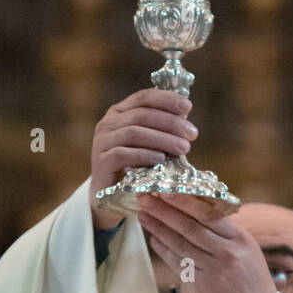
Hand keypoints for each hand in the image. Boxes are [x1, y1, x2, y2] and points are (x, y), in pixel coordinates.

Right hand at [90, 90, 197, 228]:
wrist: (110, 195)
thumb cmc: (134, 167)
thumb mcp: (149, 144)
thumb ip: (162, 129)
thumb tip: (185, 116)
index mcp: (120, 112)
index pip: (143, 97)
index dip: (166, 99)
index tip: (188, 106)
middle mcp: (108, 122)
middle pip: (141, 115)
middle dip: (170, 123)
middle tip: (192, 134)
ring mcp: (101, 142)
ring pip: (134, 133)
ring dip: (162, 139)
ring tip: (184, 148)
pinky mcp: (100, 162)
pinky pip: (123, 154)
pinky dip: (144, 155)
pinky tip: (161, 160)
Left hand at [137, 194, 276, 292]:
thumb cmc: (251, 284)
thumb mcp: (248, 251)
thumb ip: (226, 234)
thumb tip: (200, 211)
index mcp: (240, 239)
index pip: (209, 212)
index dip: (184, 199)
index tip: (166, 188)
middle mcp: (227, 252)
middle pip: (190, 225)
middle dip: (164, 209)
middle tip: (146, 196)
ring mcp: (214, 270)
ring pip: (180, 243)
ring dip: (158, 227)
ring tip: (143, 215)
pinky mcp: (201, 287)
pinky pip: (178, 263)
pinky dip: (164, 250)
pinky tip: (154, 240)